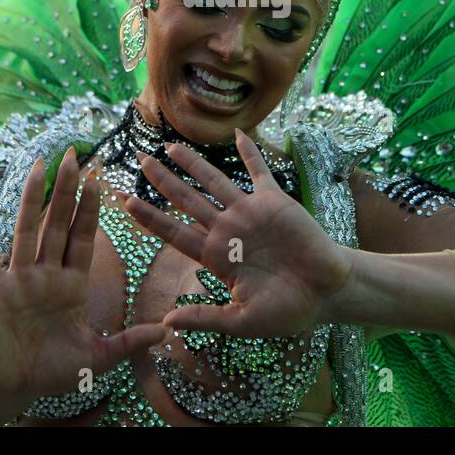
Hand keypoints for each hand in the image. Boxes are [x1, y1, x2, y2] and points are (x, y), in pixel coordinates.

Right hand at [0, 146, 165, 418]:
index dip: (90, 209)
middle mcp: (46, 273)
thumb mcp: (98, 357)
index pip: (83, 238)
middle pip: (58, 223)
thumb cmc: (55, 371)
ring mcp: (19, 279)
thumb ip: (130, 342)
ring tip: (38, 166)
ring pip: (27, 230)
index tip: (99, 179)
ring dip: (32, 198)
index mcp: (72, 283)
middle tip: (74, 156)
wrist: (15, 388)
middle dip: (67, 190)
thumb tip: (166, 331)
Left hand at [124, 129, 351, 338]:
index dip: (152, 218)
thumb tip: (166, 321)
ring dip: (193, 163)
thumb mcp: (241, 321)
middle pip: (187, 200)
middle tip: (140, 161)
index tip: (128, 203)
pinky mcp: (274, 202)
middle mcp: (227, 231)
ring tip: (170, 147)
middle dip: (163, 181)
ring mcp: (249, 213)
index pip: (175, 233)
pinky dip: (249, 153)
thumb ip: (205, 317)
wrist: (327, 293)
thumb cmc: (287, 311)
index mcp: (216, 257)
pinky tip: (238, 133)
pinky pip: (258, 172)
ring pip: (214, 182)